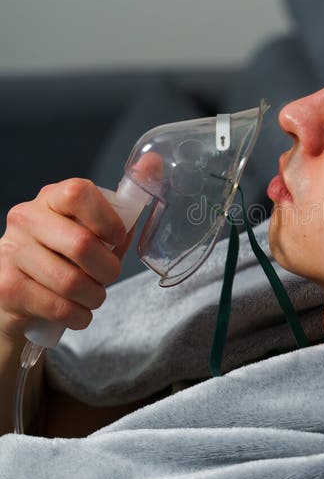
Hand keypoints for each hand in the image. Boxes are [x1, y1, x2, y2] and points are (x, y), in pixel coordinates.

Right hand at [0, 178, 133, 341]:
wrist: (19, 295)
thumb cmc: (66, 257)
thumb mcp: (96, 229)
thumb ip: (125, 202)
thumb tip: (155, 161)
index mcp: (51, 197)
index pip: (79, 193)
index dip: (107, 220)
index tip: (117, 239)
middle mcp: (25, 218)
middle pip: (82, 245)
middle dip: (108, 270)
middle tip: (108, 277)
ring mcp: (11, 252)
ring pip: (71, 282)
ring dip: (94, 298)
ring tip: (92, 297)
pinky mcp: (7, 287)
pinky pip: (57, 307)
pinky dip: (78, 316)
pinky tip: (77, 312)